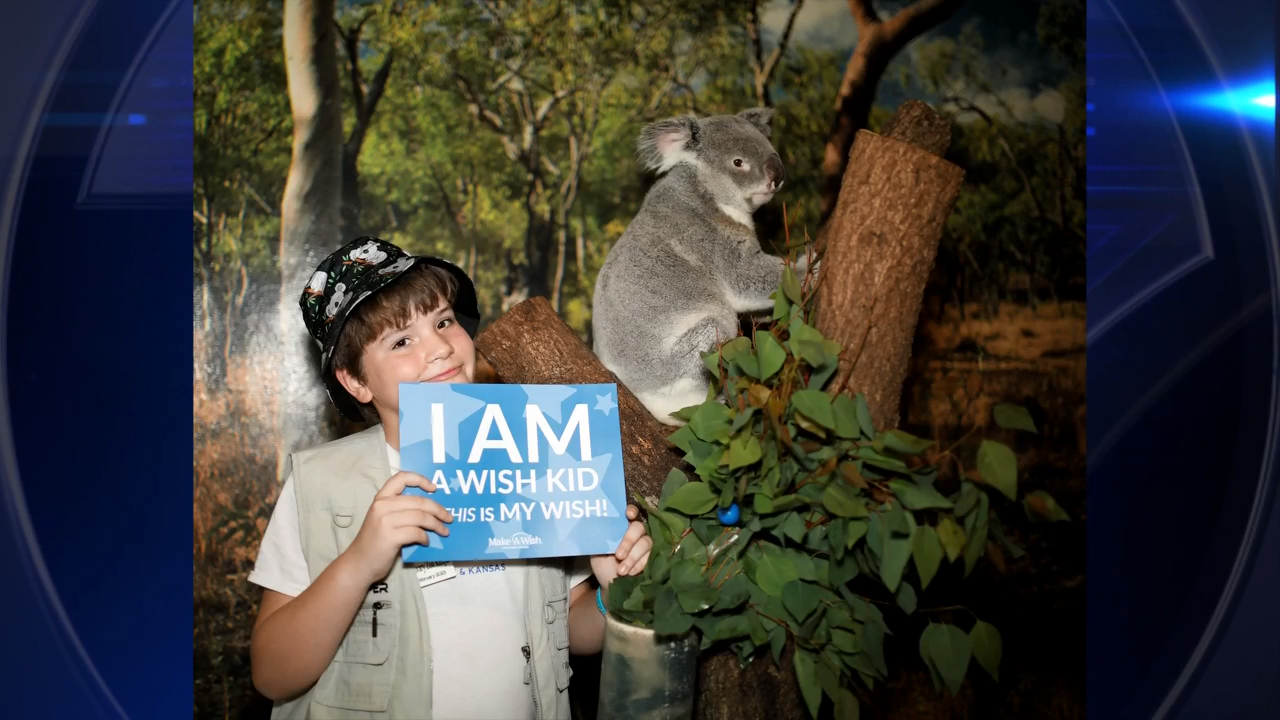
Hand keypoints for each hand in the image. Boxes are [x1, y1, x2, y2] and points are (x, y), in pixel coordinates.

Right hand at [343, 471, 452, 585]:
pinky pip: (417, 532)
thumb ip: (400, 509)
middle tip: (449, 517)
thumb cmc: (375, 541)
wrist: (359, 563)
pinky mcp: (390, 536)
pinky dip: (425, 537)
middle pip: (419, 501)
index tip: (434, 488)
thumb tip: (430, 508)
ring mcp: (385, 521)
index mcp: (381, 498)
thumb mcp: (383, 518)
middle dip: (438, 510)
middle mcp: (382, 506)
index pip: (401, 478)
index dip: (420, 479)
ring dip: (436, 525)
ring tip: (444, 531)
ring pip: (421, 517)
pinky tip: (426, 541)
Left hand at [590, 504, 651, 588]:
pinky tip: (630, 573)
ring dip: (633, 557)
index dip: (631, 511)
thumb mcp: (596, 551)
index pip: (630, 512)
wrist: (610, 584)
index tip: (628, 515)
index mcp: (621, 527)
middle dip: (628, 541)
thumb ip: (599, 539)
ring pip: (646, 543)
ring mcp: (645, 544)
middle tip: (618, 556)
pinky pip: (651, 557)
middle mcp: (635, 533)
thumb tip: (594, 527)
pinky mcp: (652, 557)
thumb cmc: (603, 564)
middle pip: (638, 527)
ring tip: (621, 571)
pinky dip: (639, 565)